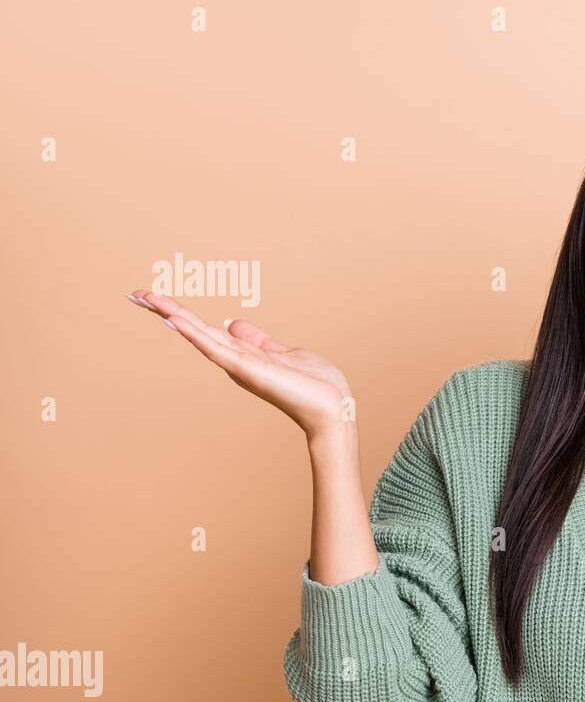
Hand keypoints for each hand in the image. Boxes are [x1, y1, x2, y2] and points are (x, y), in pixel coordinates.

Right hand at [125, 290, 355, 439]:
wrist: (333, 408)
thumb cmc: (315, 385)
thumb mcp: (284, 353)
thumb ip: (258, 340)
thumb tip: (232, 323)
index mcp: (243, 355)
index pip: (206, 329)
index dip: (181, 313)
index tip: (155, 298)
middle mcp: (235, 361)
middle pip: (194, 329)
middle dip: (165, 310)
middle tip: (134, 293)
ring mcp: (239, 366)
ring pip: (198, 335)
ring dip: (172, 315)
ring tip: (145, 298)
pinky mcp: (247, 370)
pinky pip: (215, 349)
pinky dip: (195, 335)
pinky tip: (175, 320)